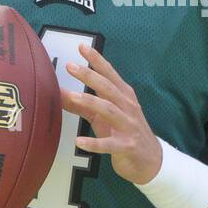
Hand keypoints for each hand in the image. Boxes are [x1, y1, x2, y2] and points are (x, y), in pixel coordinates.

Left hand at [61, 43, 162, 185]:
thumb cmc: (124, 133)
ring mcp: (128, 126)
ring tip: (72, 97)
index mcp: (124, 96)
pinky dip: (94, 142)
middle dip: (90, 76)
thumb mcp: (102, 117)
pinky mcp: (127, 146)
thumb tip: (57, 93)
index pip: (109, 74)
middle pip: (108, 88)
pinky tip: (79, 141)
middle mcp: (127, 107)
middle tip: (71, 66)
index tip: (82, 47)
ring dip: (91, 102)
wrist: (150, 161)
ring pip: (109, 110)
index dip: (97, 60)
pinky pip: (109, 144)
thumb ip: (82, 105)